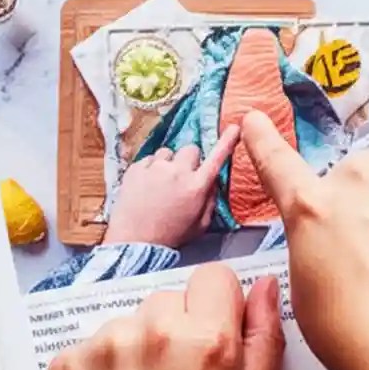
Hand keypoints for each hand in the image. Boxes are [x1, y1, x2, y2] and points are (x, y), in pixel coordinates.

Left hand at [46, 264, 283, 369]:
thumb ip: (263, 341)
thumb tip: (266, 292)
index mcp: (207, 342)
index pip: (215, 277)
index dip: (218, 307)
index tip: (214, 331)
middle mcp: (153, 334)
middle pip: (170, 300)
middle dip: (177, 329)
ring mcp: (104, 347)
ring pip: (130, 321)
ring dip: (138, 349)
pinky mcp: (66, 365)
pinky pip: (91, 346)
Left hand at [105, 126, 240, 246]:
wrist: (134, 241)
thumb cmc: (170, 236)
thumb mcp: (200, 225)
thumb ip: (210, 201)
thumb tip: (212, 183)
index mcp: (197, 187)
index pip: (217, 158)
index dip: (227, 142)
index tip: (234, 128)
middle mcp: (178, 172)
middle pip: (190, 149)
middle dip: (188, 161)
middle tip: (181, 177)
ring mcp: (155, 168)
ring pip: (167, 152)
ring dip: (167, 164)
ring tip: (160, 184)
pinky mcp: (136, 168)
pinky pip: (148, 159)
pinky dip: (149, 169)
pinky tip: (146, 186)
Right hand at [240, 111, 368, 369]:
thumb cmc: (359, 336)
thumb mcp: (305, 292)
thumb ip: (313, 246)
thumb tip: (329, 242)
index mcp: (312, 208)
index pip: (279, 164)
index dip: (265, 142)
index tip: (256, 120)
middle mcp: (360, 182)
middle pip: (357, 180)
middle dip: (362, 207)